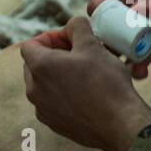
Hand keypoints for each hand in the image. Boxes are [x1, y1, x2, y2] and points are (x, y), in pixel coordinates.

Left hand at [20, 16, 150, 150]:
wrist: (119, 124)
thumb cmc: (105, 83)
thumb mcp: (93, 45)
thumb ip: (78, 27)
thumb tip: (73, 26)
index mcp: (40, 67)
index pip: (30, 45)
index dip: (50, 37)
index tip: (70, 39)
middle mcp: (34, 90)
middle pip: (34, 64)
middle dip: (53, 55)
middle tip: (78, 54)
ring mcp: (42, 110)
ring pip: (43, 84)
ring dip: (58, 75)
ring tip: (83, 73)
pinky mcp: (54, 124)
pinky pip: (52, 103)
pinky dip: (63, 94)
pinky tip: (86, 94)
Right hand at [87, 0, 150, 79]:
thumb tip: (133, 14)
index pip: (100, 3)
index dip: (97, 13)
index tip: (101, 21)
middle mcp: (123, 17)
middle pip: (102, 32)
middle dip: (101, 41)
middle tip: (107, 47)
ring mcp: (134, 35)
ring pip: (115, 51)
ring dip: (115, 59)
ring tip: (121, 63)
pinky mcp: (148, 50)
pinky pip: (136, 64)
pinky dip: (135, 70)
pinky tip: (142, 69)